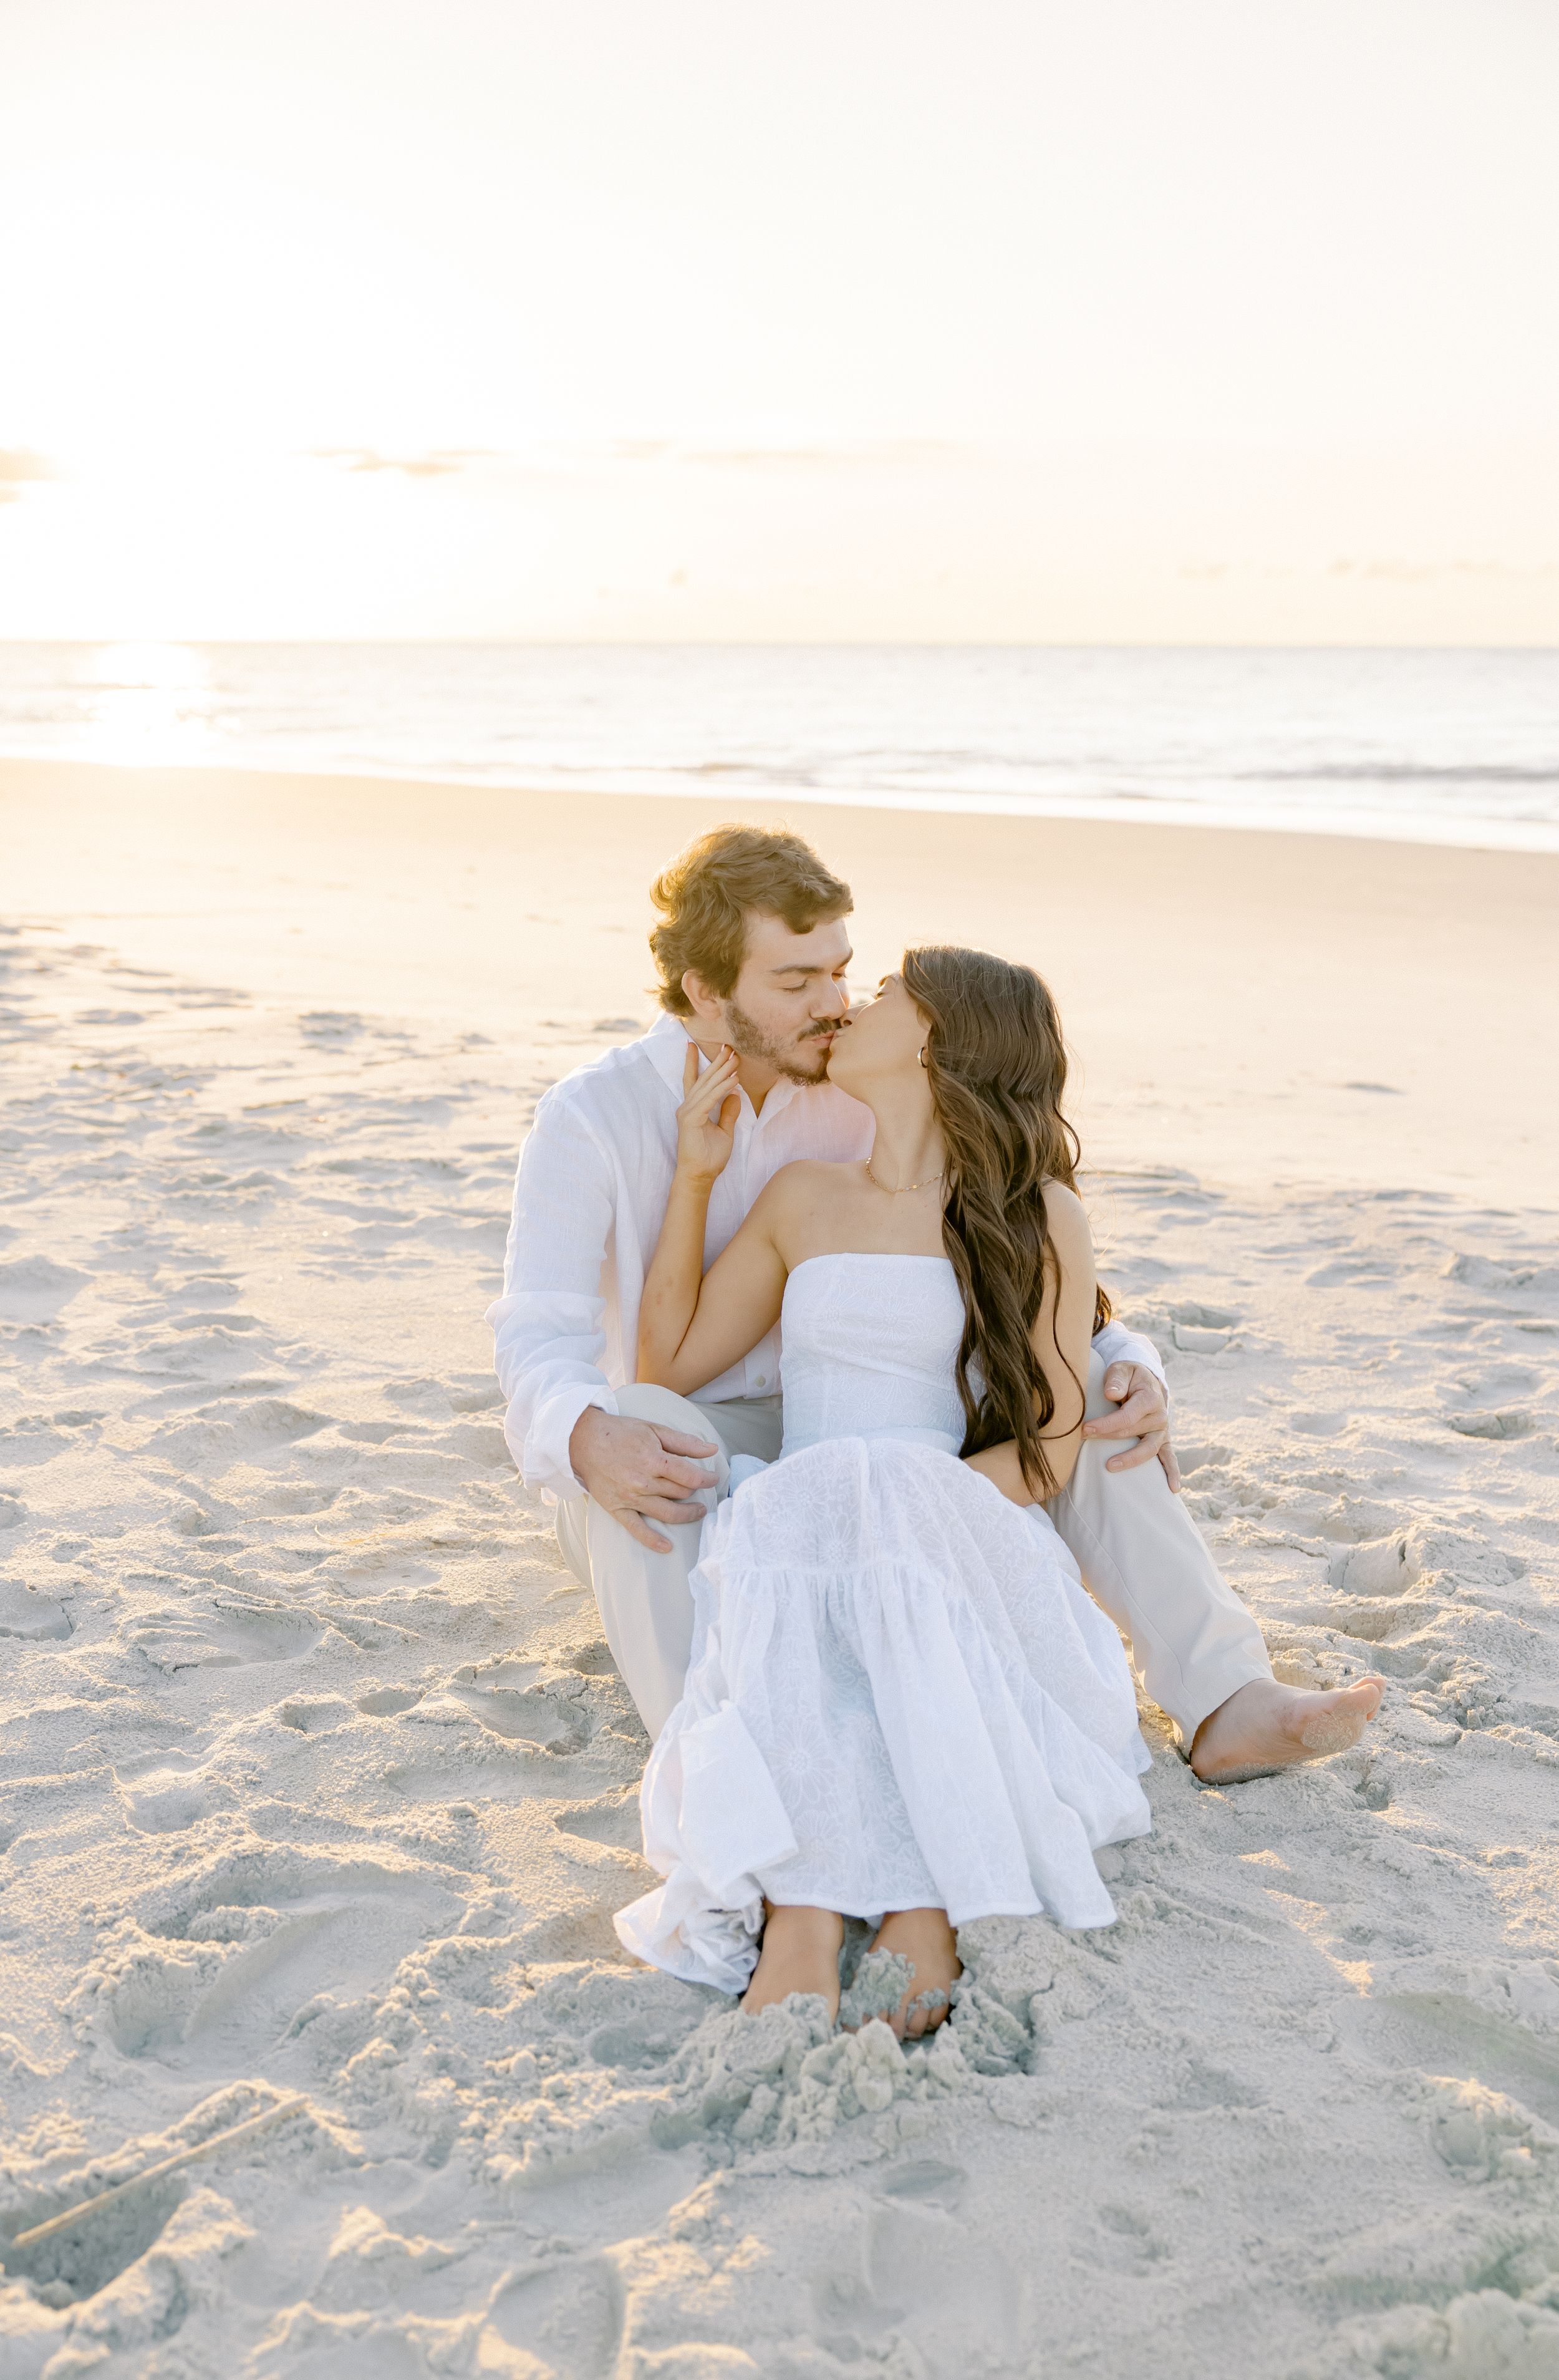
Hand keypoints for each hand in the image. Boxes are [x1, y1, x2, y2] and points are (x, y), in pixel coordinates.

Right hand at [568, 1405, 719, 1552]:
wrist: (583, 1441)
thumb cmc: (620, 1433)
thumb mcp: (654, 1429)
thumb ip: (685, 1442)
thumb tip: (712, 1449)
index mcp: (654, 1460)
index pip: (690, 1476)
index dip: (707, 1479)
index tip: (713, 1478)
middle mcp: (643, 1482)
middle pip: (680, 1494)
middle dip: (696, 1493)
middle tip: (702, 1491)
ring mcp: (630, 1498)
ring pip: (667, 1513)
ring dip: (686, 1515)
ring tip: (698, 1512)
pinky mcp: (617, 1509)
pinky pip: (637, 1529)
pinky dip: (652, 1541)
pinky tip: (667, 1547)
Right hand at [676, 1041, 740, 1182]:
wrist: (699, 1176)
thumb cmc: (709, 1157)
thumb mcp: (724, 1132)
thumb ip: (728, 1113)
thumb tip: (735, 1095)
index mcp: (693, 1109)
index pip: (694, 1081)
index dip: (694, 1062)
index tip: (696, 1045)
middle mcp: (687, 1107)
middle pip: (703, 1079)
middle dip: (717, 1061)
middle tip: (729, 1045)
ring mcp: (688, 1112)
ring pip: (708, 1086)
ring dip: (722, 1070)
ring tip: (734, 1056)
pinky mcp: (692, 1119)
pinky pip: (710, 1099)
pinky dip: (722, 1088)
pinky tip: (734, 1079)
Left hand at [1080, 1361, 1180, 1490]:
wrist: (1145, 1381)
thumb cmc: (1128, 1377)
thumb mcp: (1122, 1369)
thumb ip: (1116, 1379)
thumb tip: (1111, 1394)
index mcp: (1150, 1398)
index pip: (1127, 1416)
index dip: (1107, 1424)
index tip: (1085, 1428)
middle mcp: (1159, 1416)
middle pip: (1133, 1432)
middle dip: (1107, 1436)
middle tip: (1083, 1436)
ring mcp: (1162, 1431)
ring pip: (1149, 1449)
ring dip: (1130, 1459)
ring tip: (1109, 1466)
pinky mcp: (1162, 1441)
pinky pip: (1169, 1458)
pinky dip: (1172, 1473)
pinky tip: (1173, 1488)